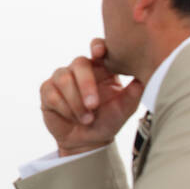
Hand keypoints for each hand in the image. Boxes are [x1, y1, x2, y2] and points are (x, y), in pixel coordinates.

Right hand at [40, 38, 143, 156]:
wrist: (88, 142)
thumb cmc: (108, 121)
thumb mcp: (124, 109)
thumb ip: (133, 94)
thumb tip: (142, 80)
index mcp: (101, 68)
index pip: (98, 48)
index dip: (97, 46)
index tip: (99, 52)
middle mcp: (80, 69)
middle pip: (79, 63)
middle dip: (86, 85)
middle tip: (93, 106)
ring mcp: (61, 78)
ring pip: (63, 79)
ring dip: (76, 102)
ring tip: (87, 119)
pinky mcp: (47, 91)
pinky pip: (52, 94)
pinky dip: (64, 108)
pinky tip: (73, 118)